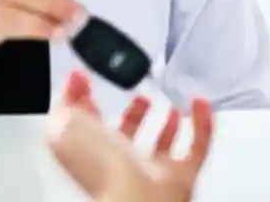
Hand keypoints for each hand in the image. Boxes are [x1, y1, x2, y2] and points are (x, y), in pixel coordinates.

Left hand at [46, 71, 212, 201]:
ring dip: (169, 122)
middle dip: (134, 113)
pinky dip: (202, 124)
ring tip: (171, 101)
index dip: (93, 105)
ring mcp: (154, 171)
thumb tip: (74, 80)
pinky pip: (198, 146)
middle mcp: (123, 164)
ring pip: (163, 145)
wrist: (136, 198)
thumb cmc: (99, 167)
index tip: (100, 83)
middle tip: (139, 96)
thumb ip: (67, 100)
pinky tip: (200, 104)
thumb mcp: (66, 124)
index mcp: (93, 153)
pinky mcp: (182, 175)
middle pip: (128, 137)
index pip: (91, 127)